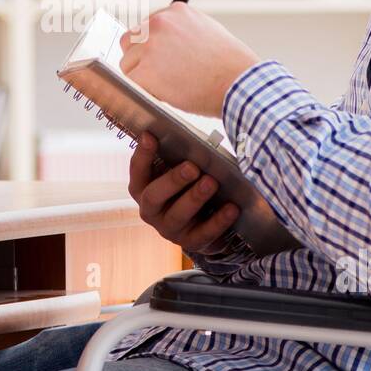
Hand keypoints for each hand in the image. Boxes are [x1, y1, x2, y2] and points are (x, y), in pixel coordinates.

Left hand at [118, 2, 259, 117]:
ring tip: (168, 85)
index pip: (147, 27)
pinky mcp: (145, 70)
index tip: (161, 60)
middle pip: (130, 41)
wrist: (238, 82)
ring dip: (142, 77)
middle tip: (159, 75)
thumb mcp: (209, 31)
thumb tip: (171, 43)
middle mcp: (160, 23)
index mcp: (175, 12)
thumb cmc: (231, 64)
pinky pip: (131, 83)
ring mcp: (150, 46)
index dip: (153, 48)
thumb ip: (185, 31)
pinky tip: (164, 94)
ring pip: (128, 64)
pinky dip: (144, 92)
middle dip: (140, 59)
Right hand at [129, 132, 238, 253]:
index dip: (142, 154)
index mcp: (144, 188)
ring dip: (195, 198)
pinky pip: (203, 234)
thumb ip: (177, 154)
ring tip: (211, 182)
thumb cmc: (187, 186)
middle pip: (154, 196)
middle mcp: (151, 210)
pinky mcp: (189, 242)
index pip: (138, 171)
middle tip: (192, 167)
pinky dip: (218, 221)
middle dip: (173, 180)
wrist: (201, 223)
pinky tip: (232, 207)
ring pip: (177, 216)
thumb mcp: (178, 169)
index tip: (151, 135)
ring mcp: (168, 229)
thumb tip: (188, 128)